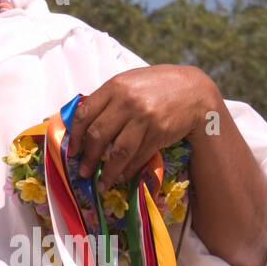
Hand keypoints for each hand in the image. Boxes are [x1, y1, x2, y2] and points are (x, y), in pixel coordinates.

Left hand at [66, 65, 211, 183]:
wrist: (193, 91)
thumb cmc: (158, 86)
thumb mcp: (130, 82)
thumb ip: (108, 99)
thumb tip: (84, 124)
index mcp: (115, 86)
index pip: (85, 114)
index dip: (75, 136)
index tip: (72, 151)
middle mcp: (127, 101)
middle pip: (98, 135)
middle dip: (88, 158)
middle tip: (83, 172)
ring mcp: (144, 118)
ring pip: (117, 152)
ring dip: (107, 172)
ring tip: (102, 183)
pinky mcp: (159, 132)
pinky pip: (138, 157)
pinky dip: (128, 170)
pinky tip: (122, 177)